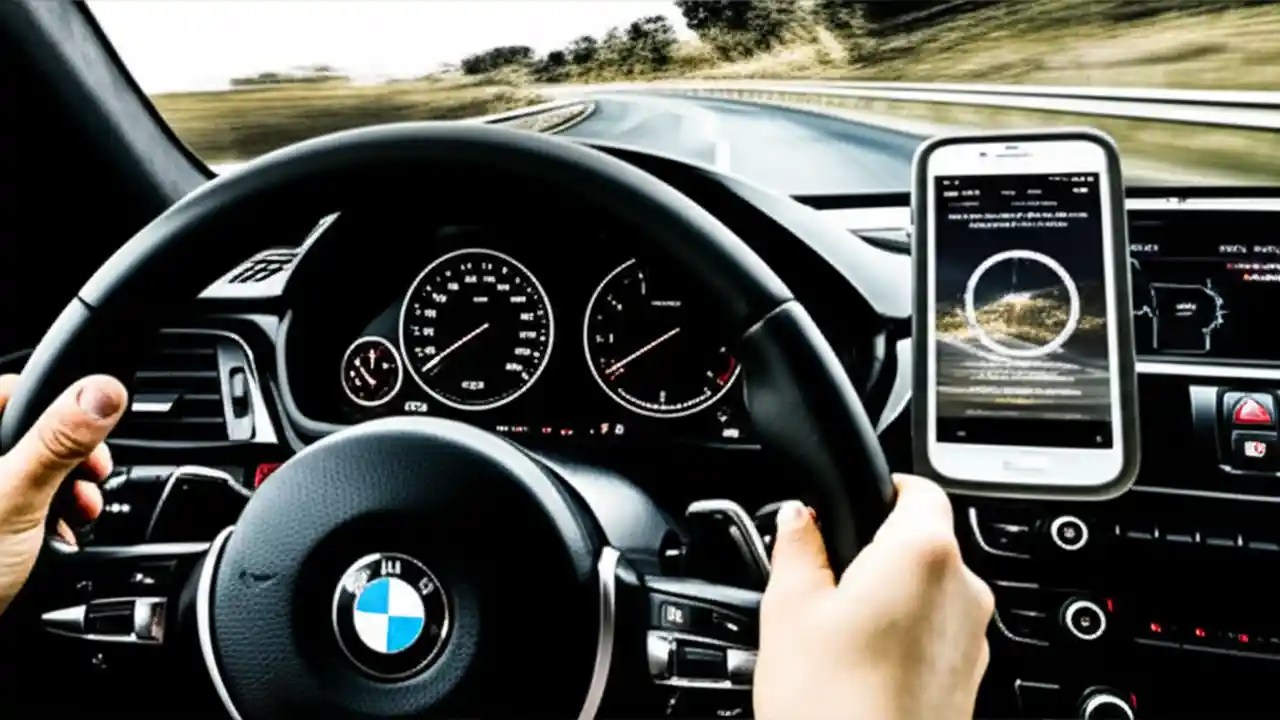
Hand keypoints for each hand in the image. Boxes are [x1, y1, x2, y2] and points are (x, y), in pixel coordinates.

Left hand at [0, 374, 127, 614]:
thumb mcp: (18, 497)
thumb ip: (60, 440)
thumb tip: (103, 391)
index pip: (9, 392)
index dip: (57, 405)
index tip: (92, 428)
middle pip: (28, 435)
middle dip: (71, 458)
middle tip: (91, 476)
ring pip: (31, 473)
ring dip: (66, 493)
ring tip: (76, 515)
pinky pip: (25, 506)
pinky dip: (49, 519)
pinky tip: (57, 537)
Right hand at [754, 474, 993, 719]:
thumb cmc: (833, 706)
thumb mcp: (789, 609)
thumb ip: (799, 546)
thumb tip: (800, 518)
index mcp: (923, 553)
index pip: (918, 487)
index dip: (879, 489)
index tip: (847, 505)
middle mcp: (963, 590)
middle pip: (923, 541)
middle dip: (876, 551)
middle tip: (825, 580)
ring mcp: (973, 639)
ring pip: (930, 591)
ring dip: (891, 597)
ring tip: (837, 632)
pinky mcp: (968, 679)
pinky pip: (936, 635)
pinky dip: (904, 636)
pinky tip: (859, 665)